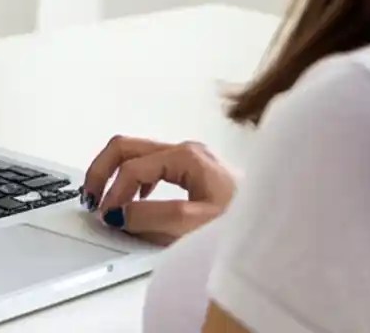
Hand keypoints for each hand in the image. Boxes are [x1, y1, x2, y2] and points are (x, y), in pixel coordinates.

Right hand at [81, 136, 235, 244]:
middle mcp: (184, 150)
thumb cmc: (245, 220)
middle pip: (125, 146)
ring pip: (135, 153)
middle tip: (88, 196)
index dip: (113, 193)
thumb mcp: (195, 222)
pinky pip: (149, 164)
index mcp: (185, 156)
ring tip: (103, 200)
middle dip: (101, 170)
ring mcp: (188, 157)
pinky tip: (133, 202)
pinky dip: (131, 180)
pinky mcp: (190, 169)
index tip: (105, 217)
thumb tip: (118, 213)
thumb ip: (153, 216)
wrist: (282, 220)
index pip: (132, 167)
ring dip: (115, 174)